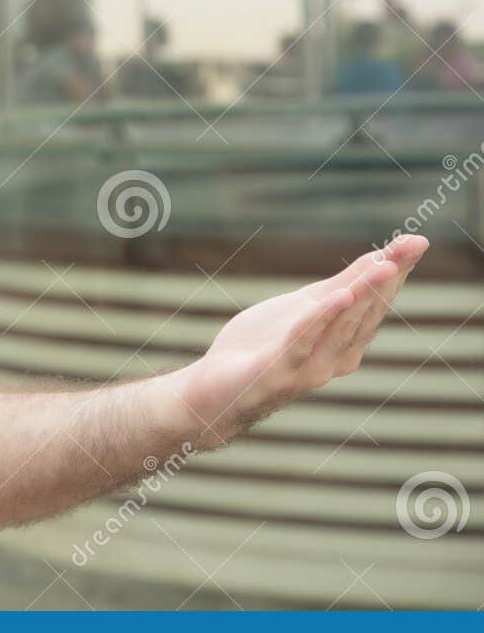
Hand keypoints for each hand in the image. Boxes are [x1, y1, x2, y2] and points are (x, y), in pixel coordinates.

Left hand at [167, 234, 427, 447]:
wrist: (214, 390)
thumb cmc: (261, 346)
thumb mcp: (303, 308)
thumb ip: (338, 288)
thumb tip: (381, 259)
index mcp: (343, 343)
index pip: (374, 304)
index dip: (396, 273)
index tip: (417, 242)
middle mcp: (335, 359)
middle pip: (365, 314)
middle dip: (387, 280)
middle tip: (411, 247)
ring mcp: (309, 368)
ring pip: (341, 328)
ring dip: (363, 295)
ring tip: (382, 266)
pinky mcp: (277, 372)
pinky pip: (301, 342)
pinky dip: (320, 319)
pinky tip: (337, 297)